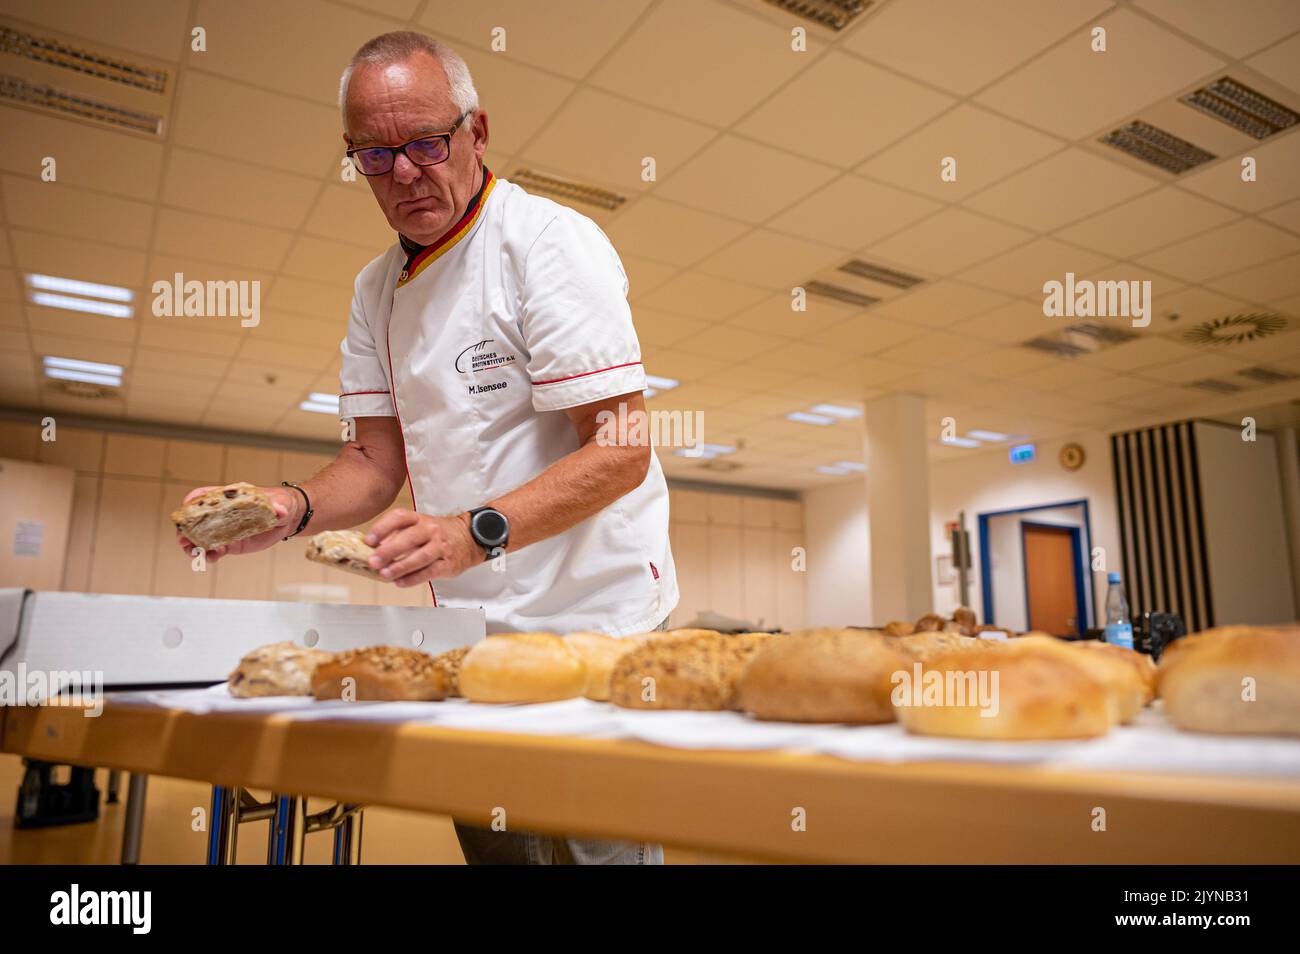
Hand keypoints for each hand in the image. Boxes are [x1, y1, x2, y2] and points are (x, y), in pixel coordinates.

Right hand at [174, 485, 300, 563]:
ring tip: (196, 553)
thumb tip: (279, 510)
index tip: (185, 514)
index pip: (201, 496)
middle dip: (185, 530)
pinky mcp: (229, 544)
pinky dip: (210, 555)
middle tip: (185, 540)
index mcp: (226, 497)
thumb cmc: (278, 503)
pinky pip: (214, 551)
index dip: (190, 504)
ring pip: (200, 538)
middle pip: (194, 520)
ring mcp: (222, 530)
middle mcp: (220, 514)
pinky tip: (213, 558)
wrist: (285, 519)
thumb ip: (278, 506)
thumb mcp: (280, 502)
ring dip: (193, 546)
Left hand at [365, 508, 478, 586]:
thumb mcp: (420, 526)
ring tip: (385, 574)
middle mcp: (431, 530)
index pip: (399, 518)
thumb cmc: (438, 534)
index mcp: (420, 519)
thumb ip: (398, 535)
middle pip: (409, 538)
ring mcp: (441, 547)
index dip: (382, 528)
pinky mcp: (448, 564)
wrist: (470, 538)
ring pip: (420, 557)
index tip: (369, 540)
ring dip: (400, 566)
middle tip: (374, 561)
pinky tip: (400, 582)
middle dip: (389, 551)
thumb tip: (374, 548)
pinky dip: (413, 578)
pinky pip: (429, 572)